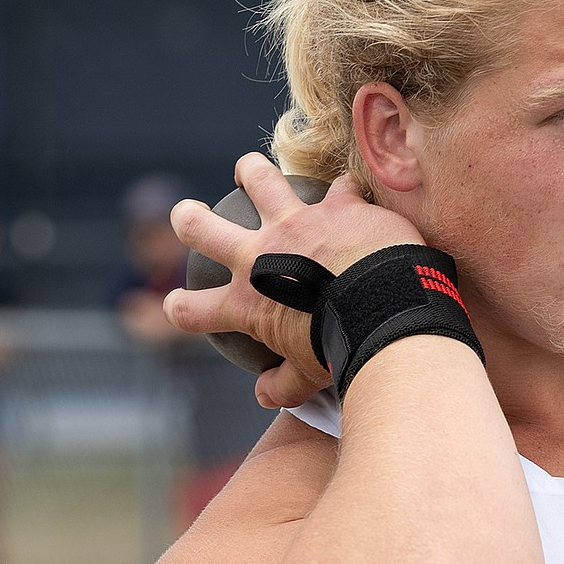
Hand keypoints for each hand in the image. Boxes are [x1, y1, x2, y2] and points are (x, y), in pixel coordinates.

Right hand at [164, 154, 424, 407]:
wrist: (384, 312)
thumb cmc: (342, 351)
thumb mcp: (308, 378)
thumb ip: (283, 385)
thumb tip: (265, 395)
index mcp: (246, 303)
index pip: (193, 310)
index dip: (181, 308)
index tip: (179, 306)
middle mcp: (259, 256)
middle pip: (203, 229)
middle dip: (189, 220)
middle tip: (187, 215)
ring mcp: (296, 224)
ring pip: (260, 182)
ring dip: (252, 172)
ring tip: (248, 168)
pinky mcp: (337, 207)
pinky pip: (339, 188)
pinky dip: (344, 190)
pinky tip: (350, 187)